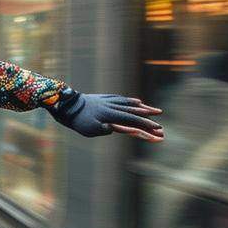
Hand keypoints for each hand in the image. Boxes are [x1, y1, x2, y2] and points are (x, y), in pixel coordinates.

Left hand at [48, 90, 164, 141]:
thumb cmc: (77, 121)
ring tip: (154, 111)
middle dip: (148, 119)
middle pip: (133, 112)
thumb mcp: (89, 129)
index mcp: (110, 115)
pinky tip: (137, 101)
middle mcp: (112, 106)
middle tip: (161, 125)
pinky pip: (120, 99)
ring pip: (129, 104)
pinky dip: (130, 101)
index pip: (131, 120)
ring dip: (142, 107)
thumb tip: (115, 128)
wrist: (66, 104)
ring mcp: (108, 101)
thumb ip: (104, 129)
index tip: (157, 129)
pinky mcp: (104, 98)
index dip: (145, 125)